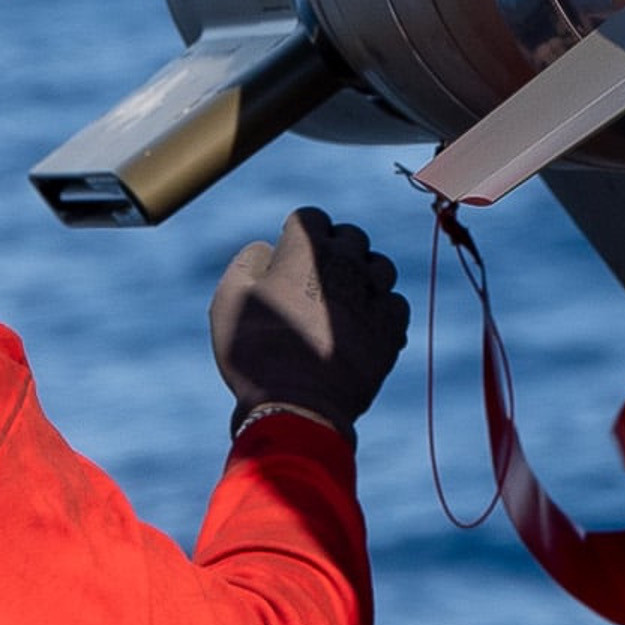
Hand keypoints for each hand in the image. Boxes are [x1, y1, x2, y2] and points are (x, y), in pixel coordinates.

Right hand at [210, 209, 407, 436]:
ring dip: (362, 276)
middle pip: (350, 237)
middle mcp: (348, 262)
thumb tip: (267, 248)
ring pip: (379, 266)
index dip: (297, 236)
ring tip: (341, 302)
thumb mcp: (229, 299)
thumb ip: (248, 262)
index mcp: (307, 248)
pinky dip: (381, 310)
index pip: (310, 218)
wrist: (297, 407)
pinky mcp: (393, 326)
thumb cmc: (256, 352)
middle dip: (333, 251)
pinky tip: (361, 327)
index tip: (289, 259)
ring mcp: (375, 294)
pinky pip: (395, 303)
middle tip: (314, 281)